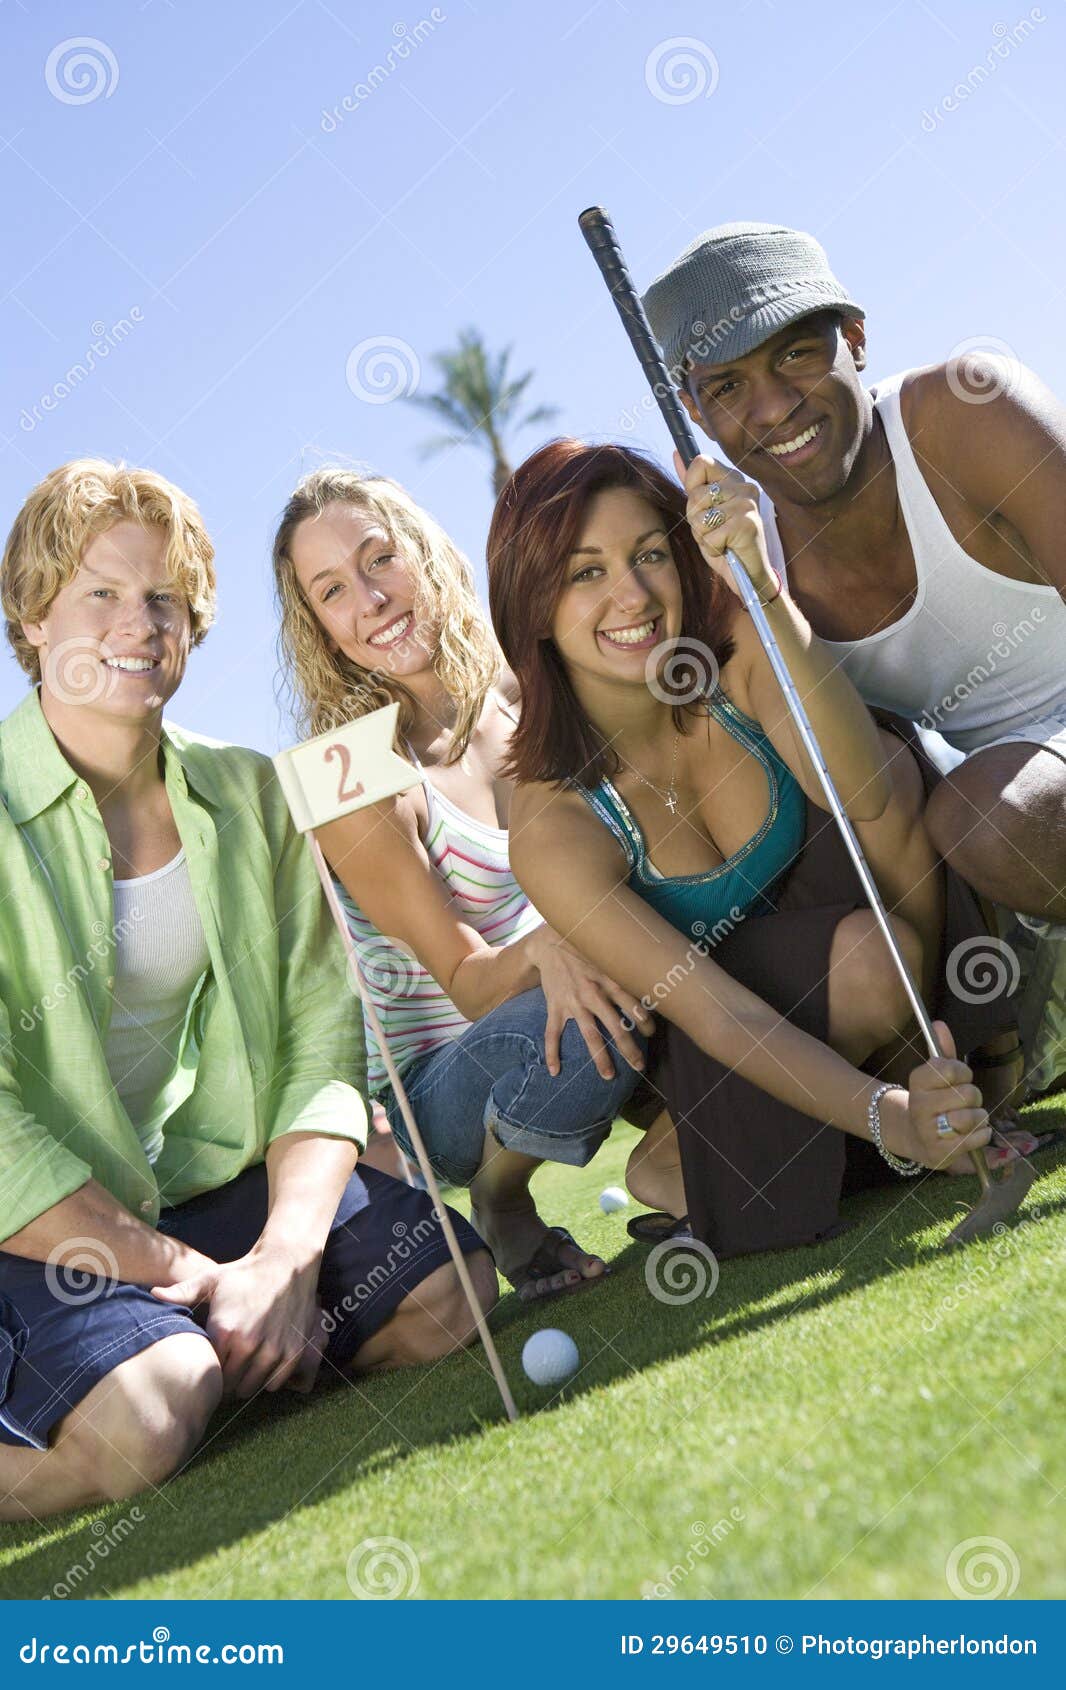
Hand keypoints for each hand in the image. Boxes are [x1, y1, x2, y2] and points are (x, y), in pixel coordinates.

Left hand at [151, 1240, 325, 1398]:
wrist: (286, 1263)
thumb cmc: (245, 1273)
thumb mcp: (211, 1280)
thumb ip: (181, 1292)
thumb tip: (153, 1294)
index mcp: (224, 1330)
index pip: (208, 1372)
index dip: (207, 1374)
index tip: (210, 1369)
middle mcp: (248, 1343)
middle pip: (229, 1385)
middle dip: (225, 1383)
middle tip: (226, 1372)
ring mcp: (273, 1349)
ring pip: (251, 1388)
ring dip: (245, 1383)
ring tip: (243, 1370)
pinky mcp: (293, 1352)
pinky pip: (274, 1383)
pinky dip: (268, 1379)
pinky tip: (263, 1365)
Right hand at [528, 927, 654, 1078]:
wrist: (549, 944)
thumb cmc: (585, 951)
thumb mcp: (608, 956)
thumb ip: (625, 971)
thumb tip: (652, 982)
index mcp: (608, 980)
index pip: (633, 1005)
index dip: (644, 1021)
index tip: (651, 1034)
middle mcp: (592, 993)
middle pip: (615, 1026)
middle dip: (628, 1048)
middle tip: (639, 1066)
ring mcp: (573, 1002)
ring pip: (589, 1035)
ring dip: (600, 1057)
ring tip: (609, 1076)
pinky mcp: (555, 1006)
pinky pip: (552, 1033)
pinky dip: (551, 1053)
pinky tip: (554, 1071)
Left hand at [673, 449, 777, 599]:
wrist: (749, 574)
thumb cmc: (725, 542)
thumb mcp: (704, 510)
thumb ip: (692, 483)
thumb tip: (676, 453)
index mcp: (734, 479)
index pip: (700, 462)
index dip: (692, 487)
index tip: (704, 506)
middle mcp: (744, 487)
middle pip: (695, 495)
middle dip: (696, 519)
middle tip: (714, 530)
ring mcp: (747, 505)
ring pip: (700, 518)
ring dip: (703, 536)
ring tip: (721, 540)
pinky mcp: (747, 525)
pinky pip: (710, 537)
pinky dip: (712, 549)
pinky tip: (726, 550)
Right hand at [891, 1021, 992, 1170]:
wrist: (914, 1135)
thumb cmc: (933, 1101)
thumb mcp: (934, 1074)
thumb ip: (942, 1050)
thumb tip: (939, 1023)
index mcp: (918, 1082)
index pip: (951, 1068)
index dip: (963, 1073)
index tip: (959, 1078)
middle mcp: (920, 1105)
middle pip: (967, 1094)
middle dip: (974, 1097)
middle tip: (965, 1102)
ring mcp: (928, 1130)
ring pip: (972, 1117)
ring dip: (979, 1117)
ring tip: (969, 1119)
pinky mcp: (939, 1152)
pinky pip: (976, 1138)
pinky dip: (981, 1135)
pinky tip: (972, 1134)